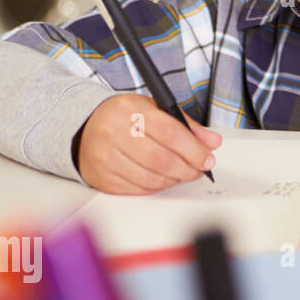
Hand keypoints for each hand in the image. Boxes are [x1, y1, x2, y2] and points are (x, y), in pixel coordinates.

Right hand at [76, 93, 220, 193]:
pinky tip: (161, 177)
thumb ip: (185, 125)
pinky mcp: (100, 177)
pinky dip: (156, 186)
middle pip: (162, 160)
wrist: (87, 126)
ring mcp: (104, 157)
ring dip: (174, 179)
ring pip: (151, 178)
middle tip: (199, 170)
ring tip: (181, 173)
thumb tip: (213, 142)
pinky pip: (138, 189)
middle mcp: (113, 132)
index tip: (208, 159)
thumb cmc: (125, 117)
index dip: (195, 150)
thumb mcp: (154, 109)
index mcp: (130, 109)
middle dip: (188, 169)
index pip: (171, 133)